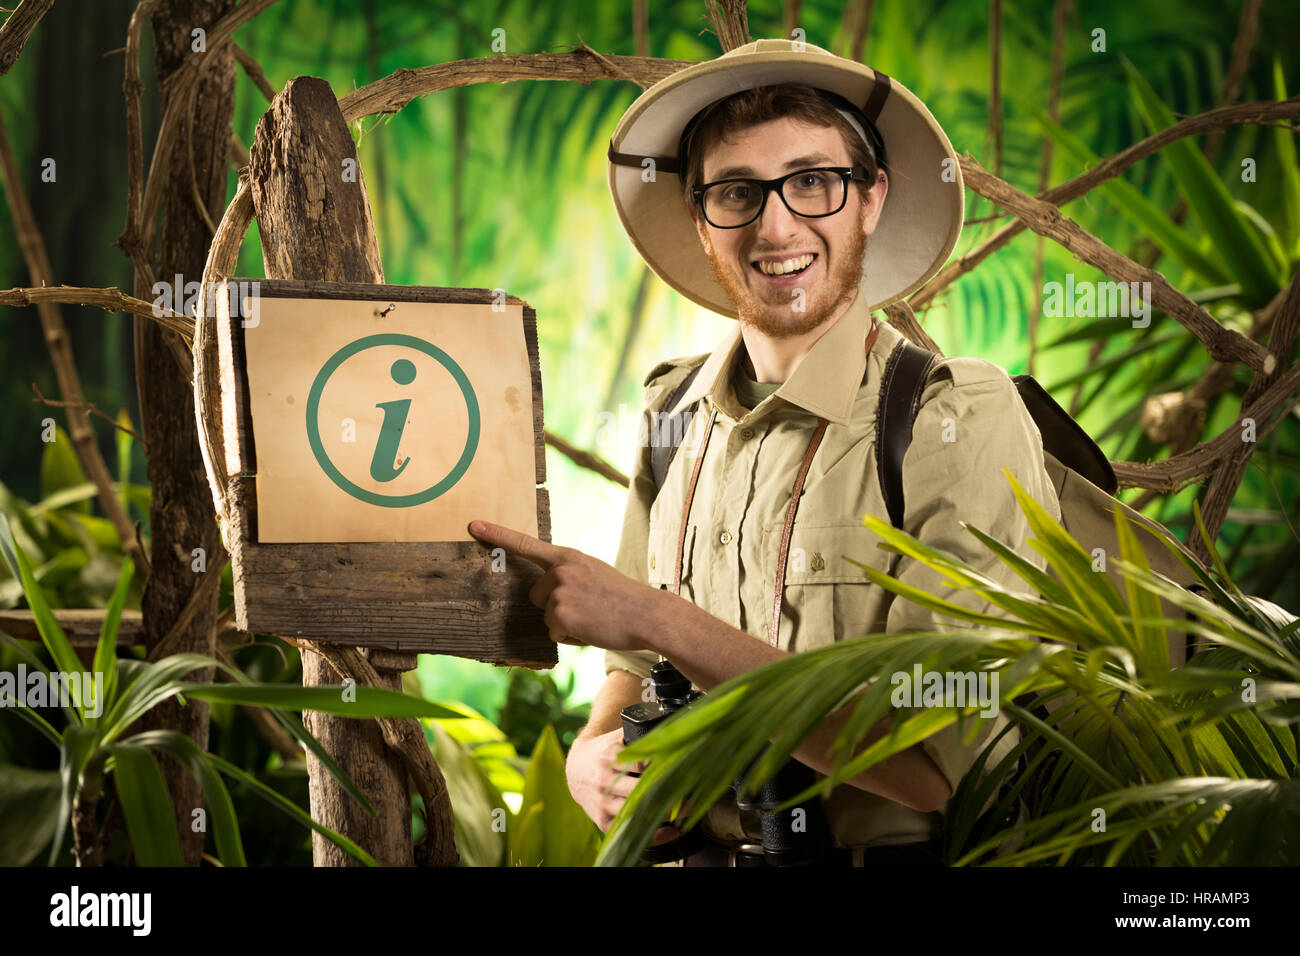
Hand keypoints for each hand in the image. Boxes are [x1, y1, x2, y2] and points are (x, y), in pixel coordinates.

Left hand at [467, 519, 660, 652]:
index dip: (497, 534)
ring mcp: (559, 593)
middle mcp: (560, 571)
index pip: (525, 543)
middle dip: (555, 606)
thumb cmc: (623, 597)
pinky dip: (572, 637)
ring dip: (566, 624)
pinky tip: (592, 628)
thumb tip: (548, 593)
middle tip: (587, 606)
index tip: (473, 525)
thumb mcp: (593, 572)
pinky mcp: (561, 616)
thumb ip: (568, 574)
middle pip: (536, 595)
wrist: (647, 614)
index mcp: (568, 557)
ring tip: (593, 618)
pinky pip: (555, 634)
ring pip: (547, 617)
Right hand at [565, 728, 681, 845]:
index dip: (663, 769)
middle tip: (691, 796)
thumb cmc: (604, 751)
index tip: (683, 771)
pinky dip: (654, 835)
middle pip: (640, 791)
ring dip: (665, 815)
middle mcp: (603, 781)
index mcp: (608, 756)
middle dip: (668, 794)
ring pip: (637, 813)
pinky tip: (674, 830)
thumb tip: (673, 734)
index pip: (640, 765)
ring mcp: (602, 803)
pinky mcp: (602, 821)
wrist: (576, 770)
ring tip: (688, 812)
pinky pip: (631, 830)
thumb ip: (640, 736)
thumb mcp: (617, 737)